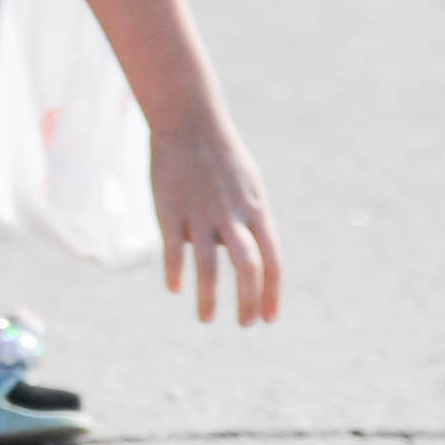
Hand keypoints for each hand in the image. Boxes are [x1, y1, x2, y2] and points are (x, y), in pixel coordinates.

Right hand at [149, 113, 282, 326]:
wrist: (189, 120)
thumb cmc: (221, 156)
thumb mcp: (248, 186)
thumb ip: (251, 222)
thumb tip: (247, 256)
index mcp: (256, 210)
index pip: (273, 261)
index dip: (273, 294)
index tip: (269, 319)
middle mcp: (232, 215)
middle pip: (248, 268)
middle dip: (249, 302)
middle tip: (245, 324)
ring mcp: (201, 213)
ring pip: (210, 266)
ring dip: (211, 298)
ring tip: (207, 320)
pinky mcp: (171, 210)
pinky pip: (174, 250)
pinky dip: (176, 273)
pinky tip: (175, 288)